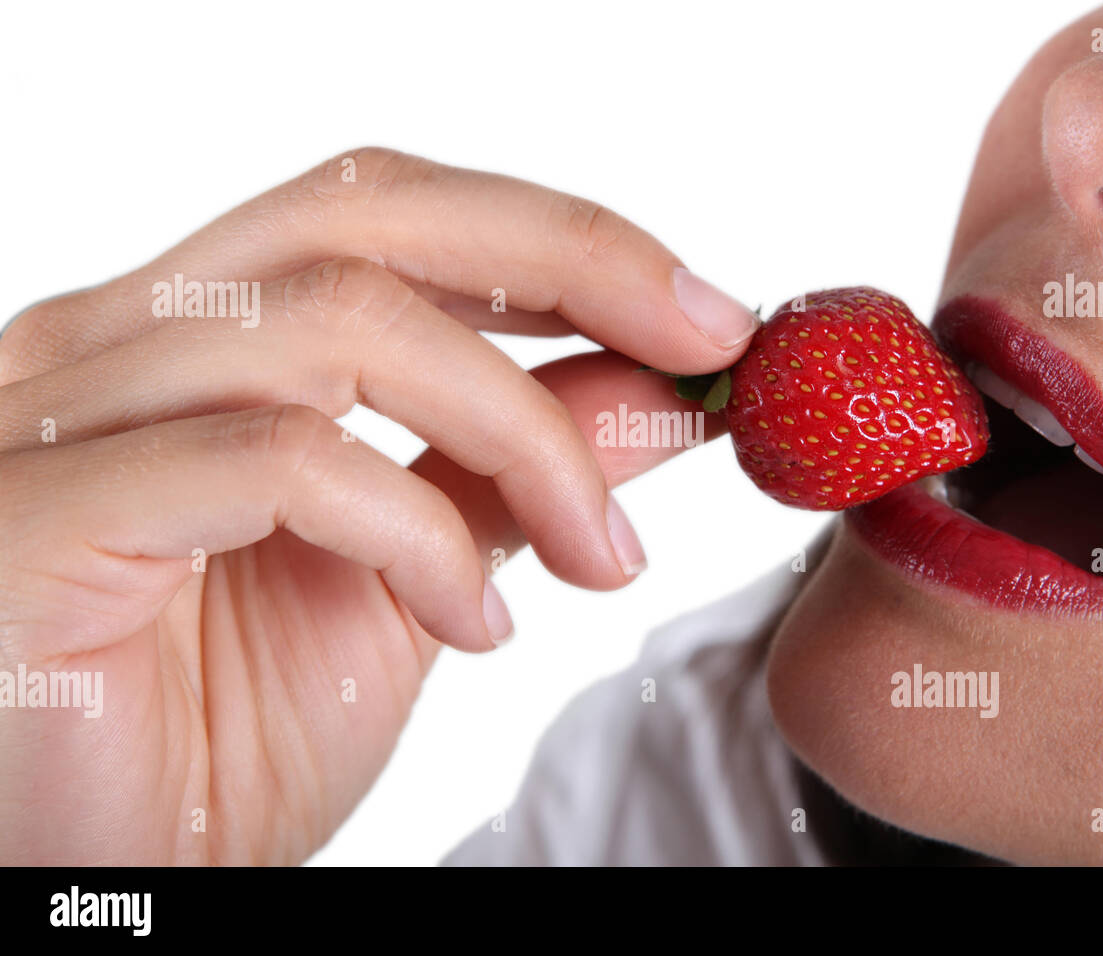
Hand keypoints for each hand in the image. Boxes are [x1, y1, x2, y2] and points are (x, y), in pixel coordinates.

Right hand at [0, 148, 755, 863]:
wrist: (111, 880)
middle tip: (704, 353)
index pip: (390, 213)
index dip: (565, 243)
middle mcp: (112, 341)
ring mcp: (60, 413)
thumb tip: (659, 386)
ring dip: (521, 431)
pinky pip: (281, 457)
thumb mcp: (420, 577)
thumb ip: (516, 467)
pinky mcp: (37, 510)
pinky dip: (419, 531)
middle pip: (365, 216)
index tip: (709, 319)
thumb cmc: (226, 735)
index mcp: (194, 338)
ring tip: (598, 553)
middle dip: (570, 265)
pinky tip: (475, 625)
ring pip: (340, 323)